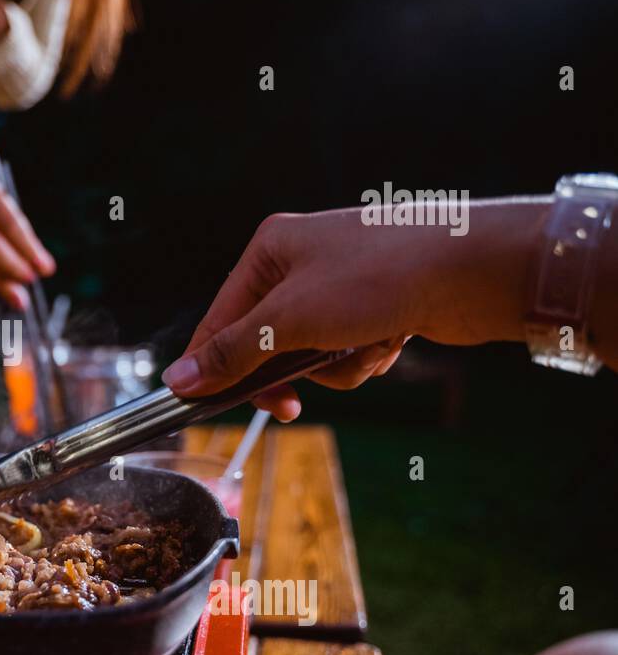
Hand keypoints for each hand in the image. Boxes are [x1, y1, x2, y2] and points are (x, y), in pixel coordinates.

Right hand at [163, 202, 546, 420]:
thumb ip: (231, 353)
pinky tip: (389, 342)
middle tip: (287, 406)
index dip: (211, 364)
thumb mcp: (288, 320)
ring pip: (310, 354)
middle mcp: (302, 262)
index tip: (200, 404)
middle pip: (265, 342)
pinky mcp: (375, 307)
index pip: (220, 318)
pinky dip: (363, 358)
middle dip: (287, 372)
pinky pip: (346, 352)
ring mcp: (341, 285)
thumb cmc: (378, 276)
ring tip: (364, 348)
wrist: (473, 268)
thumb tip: (180, 377)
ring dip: (333, 367)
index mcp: (270, 249)